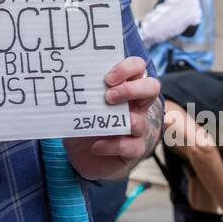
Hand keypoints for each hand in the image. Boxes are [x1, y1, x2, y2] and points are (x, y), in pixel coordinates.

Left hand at [64, 57, 160, 179]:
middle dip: (131, 89)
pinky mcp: (133, 150)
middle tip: (108, 96)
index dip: (128, 68)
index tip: (107, 78)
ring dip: (120, 121)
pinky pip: (129, 147)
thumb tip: (70, 78)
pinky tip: (96, 146)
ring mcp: (137, 129)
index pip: (138, 67)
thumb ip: (83, 91)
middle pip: (152, 87)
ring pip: (140, 122)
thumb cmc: (84, 121)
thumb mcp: (82, 103)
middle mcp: (136, 106)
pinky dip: (111, 145)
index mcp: (125, 88)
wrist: (81, 154)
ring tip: (99, 125)